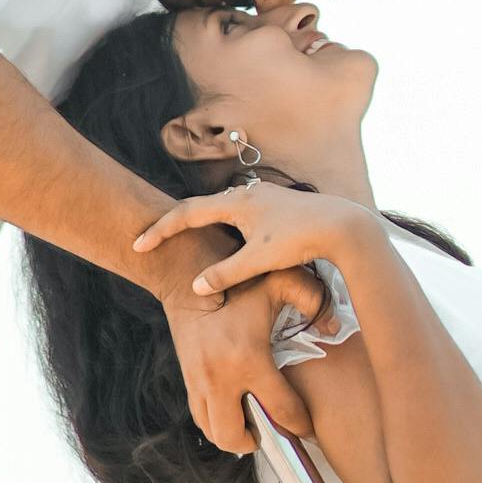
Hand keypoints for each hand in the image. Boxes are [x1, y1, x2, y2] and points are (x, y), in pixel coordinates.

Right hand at [138, 182, 371, 304]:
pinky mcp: (276, 205)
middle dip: (176, 224)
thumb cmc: (300, 240)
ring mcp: (262, 197)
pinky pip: (238, 213)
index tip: (139, 244)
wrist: (342, 225)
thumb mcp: (259, 261)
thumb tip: (196, 288)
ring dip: (200, 223)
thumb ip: (225, 274)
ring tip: (182, 239)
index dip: (161, 230)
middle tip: (152, 239)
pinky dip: (222, 226)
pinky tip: (226, 239)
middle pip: (200, 207)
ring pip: (221, 209)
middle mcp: (246, 195)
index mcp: (237, 204)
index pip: (187, 214)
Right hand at [160, 267, 312, 456]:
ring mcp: (199, 382)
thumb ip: (314, 300)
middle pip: (236, 436)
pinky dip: (217, 424)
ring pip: (214, 433)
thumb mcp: (281, 281)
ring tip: (254, 424)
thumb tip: (334, 327)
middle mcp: (220, 377)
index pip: (280, 410)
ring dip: (235, 436)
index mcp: (248, 359)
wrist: (186, 276)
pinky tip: (234, 413)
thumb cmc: (240, 281)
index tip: (308, 427)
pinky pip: (200, 419)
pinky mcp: (187, 381)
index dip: (299, 425)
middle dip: (259, 442)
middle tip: (274, 431)